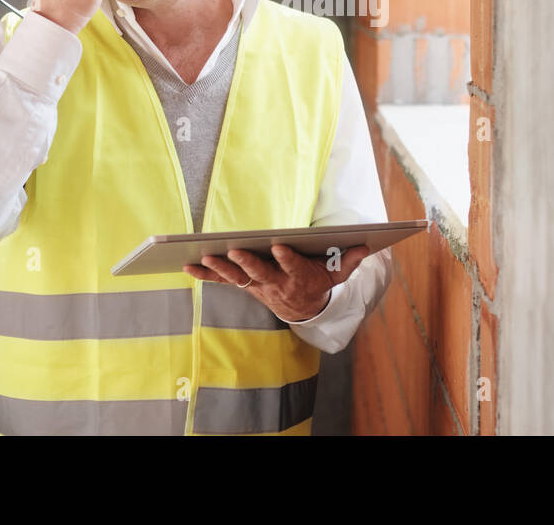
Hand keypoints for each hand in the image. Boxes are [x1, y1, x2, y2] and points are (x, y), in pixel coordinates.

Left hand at [184, 244, 370, 321]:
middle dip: (247, 263)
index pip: (293, 267)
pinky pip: (224, 281)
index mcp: (299, 277)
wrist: (306, 309)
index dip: (287, 258)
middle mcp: (276, 283)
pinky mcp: (246, 286)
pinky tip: (188, 267)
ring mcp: (259, 287)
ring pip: (238, 278)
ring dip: (220, 268)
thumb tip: (365, 247)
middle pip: (260, 273)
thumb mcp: (339, 274)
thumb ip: (349, 261)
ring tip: (203, 257)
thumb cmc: (321, 282)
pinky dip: (206, 275)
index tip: (279, 245)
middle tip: (234, 250)